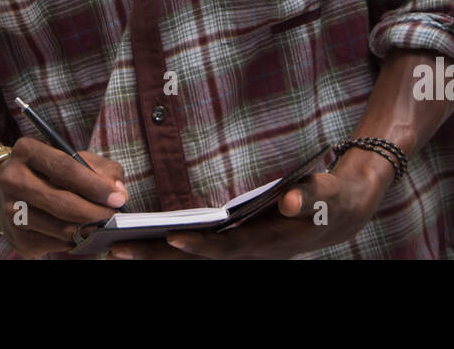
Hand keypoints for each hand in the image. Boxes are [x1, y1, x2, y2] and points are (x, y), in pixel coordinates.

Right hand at [0, 137, 127, 257]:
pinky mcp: (16, 237)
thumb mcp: (74, 158)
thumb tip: (118, 191)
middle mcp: (12, 179)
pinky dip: (75, 241)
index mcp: (26, 151)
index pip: (65, 168)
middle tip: (114, 216)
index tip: (117, 198)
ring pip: (60, 227)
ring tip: (104, 225)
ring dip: (88, 230)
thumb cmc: (50, 172)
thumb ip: (101, 169)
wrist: (7, 192)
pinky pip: (56, 244)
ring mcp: (10, 211)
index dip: (94, 185)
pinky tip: (84, 233)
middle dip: (94, 212)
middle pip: (61, 202)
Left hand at [106, 158, 387, 259]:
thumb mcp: (327, 193)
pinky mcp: (232, 243)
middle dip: (155, 257)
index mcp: (265, 242)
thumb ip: (309, 195)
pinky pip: (194, 248)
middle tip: (114, 251)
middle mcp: (246, 250)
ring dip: (152, 255)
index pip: (225, 248)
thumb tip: (288, 200)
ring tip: (113, 249)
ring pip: (189, 258)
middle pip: (194, 260)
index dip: (198, 246)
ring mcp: (237, 249)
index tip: (170, 239)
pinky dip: (166, 247)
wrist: (341, 213)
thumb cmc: (332, 200)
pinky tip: (141, 241)